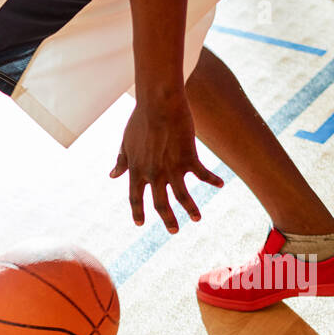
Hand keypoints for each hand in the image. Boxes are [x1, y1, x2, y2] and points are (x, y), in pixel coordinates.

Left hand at [109, 93, 223, 232]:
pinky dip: (212, 180)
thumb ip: (121, 161)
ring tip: (197, 218)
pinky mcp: (189, 158)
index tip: (140, 223)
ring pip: (182, 196)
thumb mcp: (126, 143)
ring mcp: (171, 168)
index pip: (135, 197)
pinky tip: (221, 184)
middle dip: (167, 219)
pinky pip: (202, 174)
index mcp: (136, 171)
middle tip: (173, 231)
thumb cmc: (140, 120)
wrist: (159, 103)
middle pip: (160, 204)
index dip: (137, 211)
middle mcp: (153, 174)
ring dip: (191, 209)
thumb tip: (113, 176)